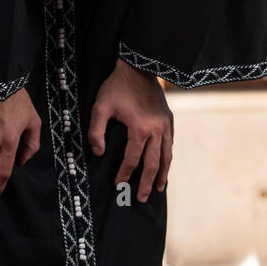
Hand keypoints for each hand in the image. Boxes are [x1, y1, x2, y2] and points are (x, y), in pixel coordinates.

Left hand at [87, 58, 173, 201]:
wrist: (139, 66)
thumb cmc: (117, 87)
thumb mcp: (100, 106)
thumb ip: (96, 132)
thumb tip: (99, 153)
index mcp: (140, 128)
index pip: (132, 159)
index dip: (124, 174)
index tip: (118, 185)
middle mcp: (157, 130)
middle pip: (153, 163)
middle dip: (146, 183)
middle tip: (140, 198)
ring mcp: (166, 125)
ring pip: (166, 156)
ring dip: (162, 175)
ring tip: (159, 189)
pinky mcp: (169, 119)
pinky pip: (170, 144)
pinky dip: (167, 158)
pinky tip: (164, 166)